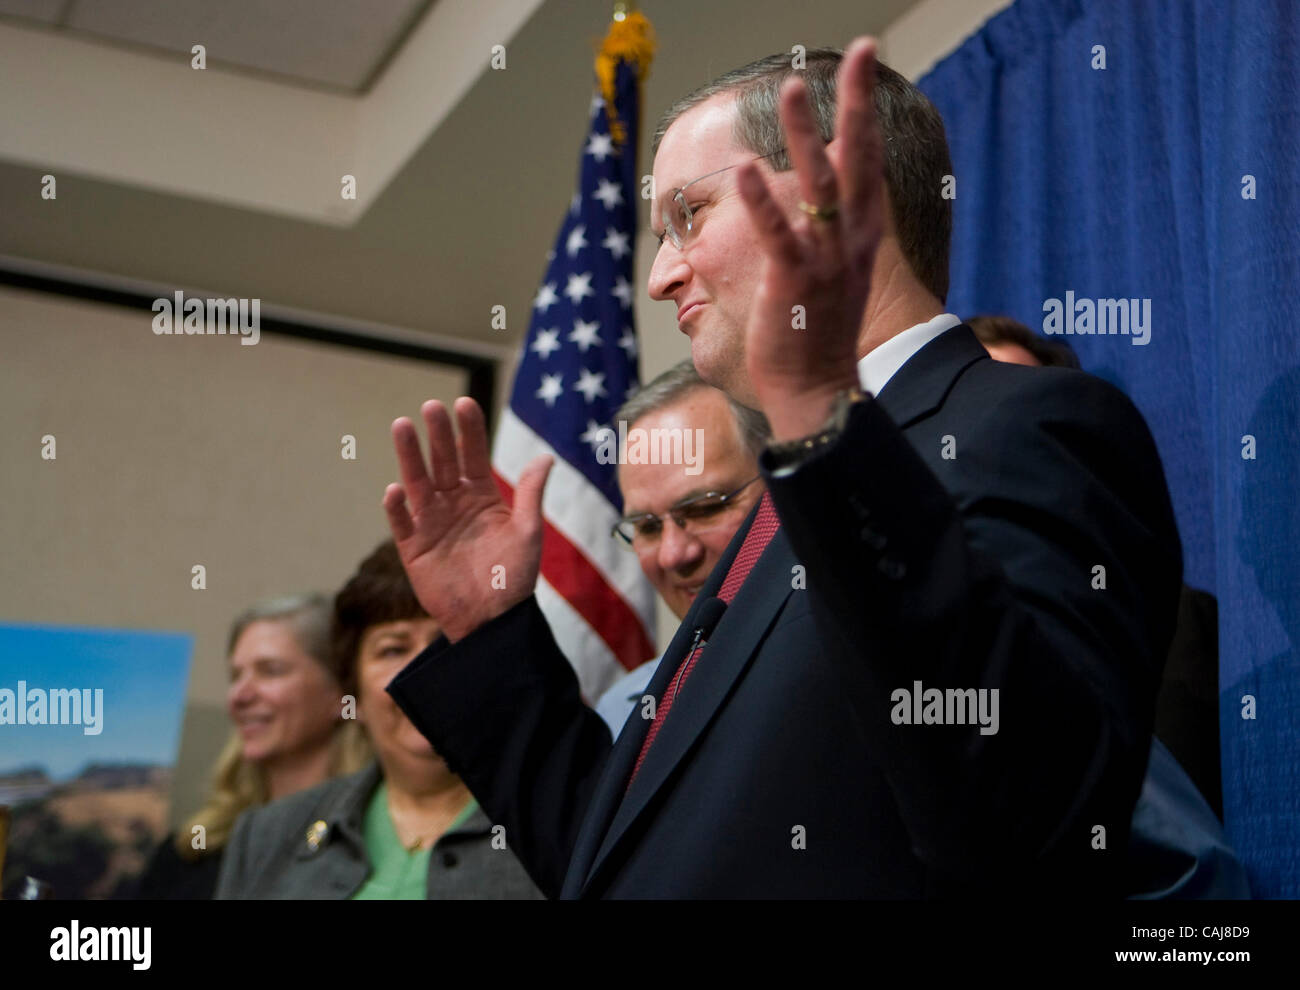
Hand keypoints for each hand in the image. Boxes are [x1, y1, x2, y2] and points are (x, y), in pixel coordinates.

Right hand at [383, 397, 552, 641]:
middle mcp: (453, 503)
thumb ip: (530, 495)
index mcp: (481, 496)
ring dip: (409, 456)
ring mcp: (431, 523)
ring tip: (402, 427)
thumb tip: (545, 457)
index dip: (469, 430)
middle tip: (431, 407)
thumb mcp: (528, 533)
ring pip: (417, 483)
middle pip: (442, 462)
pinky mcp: (413, 548)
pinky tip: (395, 490)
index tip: (464, 403)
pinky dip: (397, 508)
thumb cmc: (515, 577)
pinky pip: (402, 523)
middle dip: (437, 434)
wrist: (493, 621)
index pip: (473, 455)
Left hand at [735, 37, 884, 439]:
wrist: (819, 389)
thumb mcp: (832, 271)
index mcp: (861, 234)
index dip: (864, 110)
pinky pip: (778, 237)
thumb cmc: (817, 332)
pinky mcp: (794, 284)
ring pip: (818, 186)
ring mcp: (826, 261)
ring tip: (793, 87)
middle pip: (858, 158)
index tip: (862, 63)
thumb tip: (804, 192)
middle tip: (859, 50)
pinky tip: (744, 169)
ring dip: (804, 135)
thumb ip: (824, 229)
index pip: (868, 159)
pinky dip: (761, 203)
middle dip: (857, 101)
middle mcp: (851, 240)